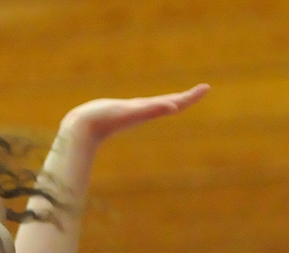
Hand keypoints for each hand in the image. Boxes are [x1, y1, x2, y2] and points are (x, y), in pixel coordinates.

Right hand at [58, 85, 209, 148]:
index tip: (206, 88)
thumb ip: (155, 108)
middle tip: (203, 89)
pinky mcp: (122, 112)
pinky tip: (153, 105)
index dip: (191, 96)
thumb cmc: (106, 118)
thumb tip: (176, 106)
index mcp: (150, 110)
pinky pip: (143, 107)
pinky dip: (153, 104)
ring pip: (158, 106)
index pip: (176, 102)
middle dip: (188, 97)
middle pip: (172, 103)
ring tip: (182, 98)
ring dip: (172, 101)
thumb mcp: (133, 111)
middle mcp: (144, 112)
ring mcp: (134, 113)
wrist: (82, 129)